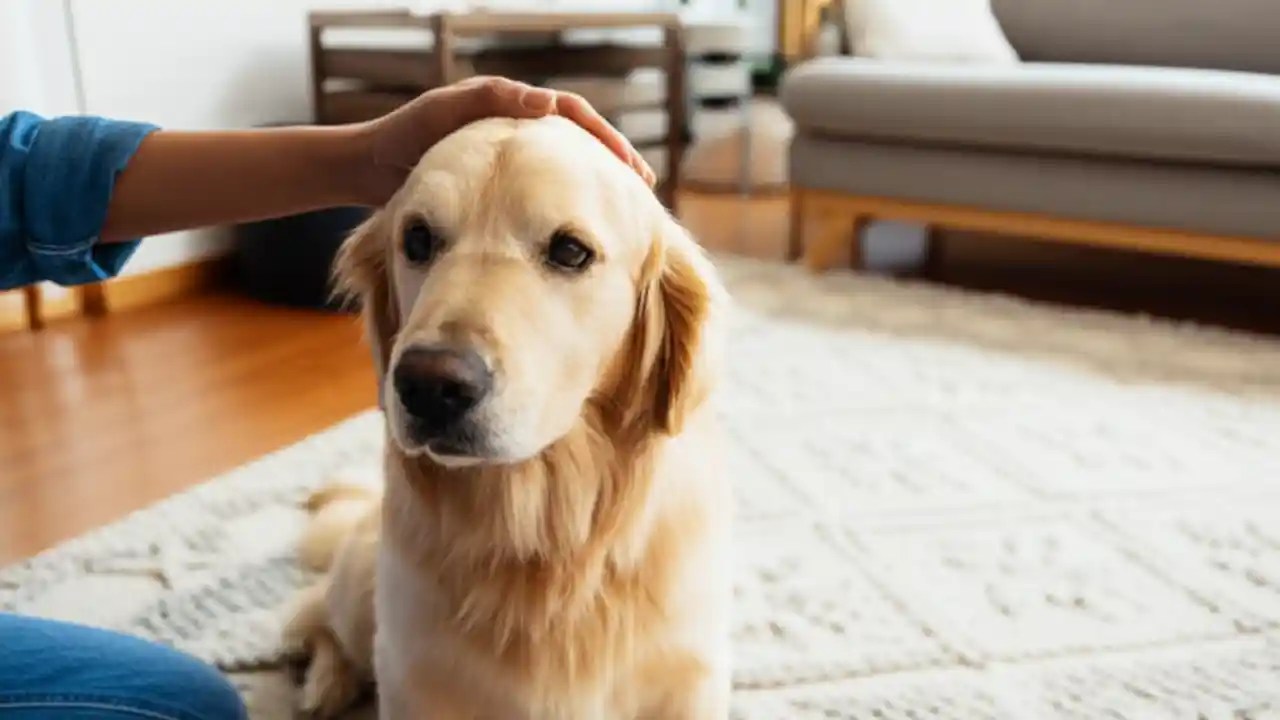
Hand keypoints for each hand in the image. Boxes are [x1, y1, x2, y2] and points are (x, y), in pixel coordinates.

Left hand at [356, 76, 655, 203]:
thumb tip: (547, 103)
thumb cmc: (402, 136)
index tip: (627, 164)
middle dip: (614, 161)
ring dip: (597, 185)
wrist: (367, 168)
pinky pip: (545, 192)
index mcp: (511, 106)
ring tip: (626, 210)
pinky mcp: (500, 185)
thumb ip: (490, 100)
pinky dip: (568, 206)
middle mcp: (517, 129)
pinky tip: (580, 231)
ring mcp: (511, 158)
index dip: (605, 138)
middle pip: (580, 141)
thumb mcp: (442, 112)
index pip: (573, 115)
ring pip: (568, 168)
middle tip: (644, 187)